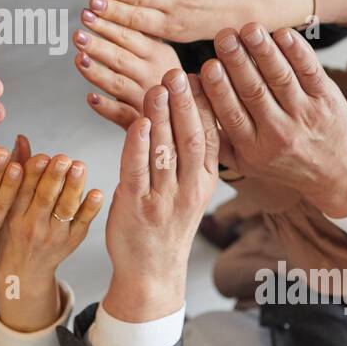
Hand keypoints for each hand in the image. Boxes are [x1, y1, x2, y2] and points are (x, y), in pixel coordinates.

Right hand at [0, 150, 103, 331]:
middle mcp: (32, 225)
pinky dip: (90, 208)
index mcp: (12, 214)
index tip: (41, 157)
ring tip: (80, 167)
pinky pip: (82, 223)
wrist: (24, 272)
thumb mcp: (6, 206)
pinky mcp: (72, 241)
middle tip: (64, 158)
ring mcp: (54, 235)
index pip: (21, 190)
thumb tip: (21, 139)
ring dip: (74, 187)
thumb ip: (15, 172)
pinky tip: (97, 193)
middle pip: (44, 198)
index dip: (31, 173)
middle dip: (54, 177)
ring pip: (65, 209)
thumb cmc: (12, 233)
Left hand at [72, 7, 182, 128]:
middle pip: (121, 57)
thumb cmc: (162, 77)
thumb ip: (137, 34)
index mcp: (158, 53)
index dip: (109, 22)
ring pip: (118, 83)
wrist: (186, 114)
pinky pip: (120, 114)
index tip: (90, 9)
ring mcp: (146, 98)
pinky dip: (105, 107)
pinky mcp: (138, 120)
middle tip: (78, 32)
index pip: (130, 34)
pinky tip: (91, 98)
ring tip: (79, 57)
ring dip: (96, 71)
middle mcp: (153, 74)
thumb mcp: (159, 52)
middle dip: (98, 43)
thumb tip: (108, 3)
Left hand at [102, 69, 220, 321]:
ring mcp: (163, 199)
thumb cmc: (167, 225)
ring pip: (165, 150)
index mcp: (204, 181)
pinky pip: (138, 169)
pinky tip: (138, 122)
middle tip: (179, 73)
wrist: (151, 272)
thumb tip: (191, 108)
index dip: (206, 104)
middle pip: (191, 138)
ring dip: (161, 116)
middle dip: (185, 103)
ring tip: (158, 87)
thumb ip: (190, 154)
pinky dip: (138, 143)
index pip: (210, 135)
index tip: (203, 75)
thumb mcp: (190, 189)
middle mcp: (188, 189)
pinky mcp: (136, 206)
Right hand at [199, 24, 346, 217]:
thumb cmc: (284, 163)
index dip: (220, 90)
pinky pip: (310, 71)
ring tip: (250, 29)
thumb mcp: (247, 164)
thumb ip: (217, 140)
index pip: (232, 115)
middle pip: (255, 92)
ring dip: (264, 52)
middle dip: (238, 62)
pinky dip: (297, 51)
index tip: (207, 66)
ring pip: (281, 79)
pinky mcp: (327, 99)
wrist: (337, 173)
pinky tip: (283, 34)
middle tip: (224, 37)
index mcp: (254, 149)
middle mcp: (280, 133)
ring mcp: (305, 115)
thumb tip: (190, 104)